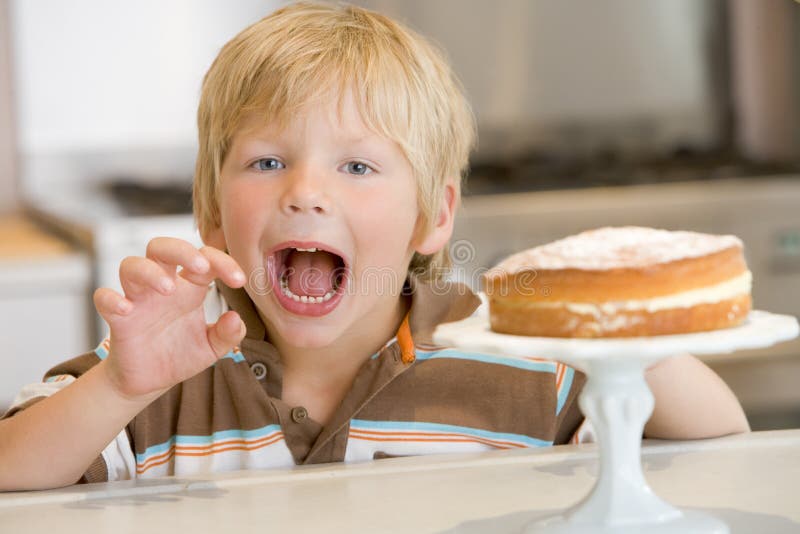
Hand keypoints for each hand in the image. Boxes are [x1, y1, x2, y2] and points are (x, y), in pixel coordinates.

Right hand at [93, 238, 246, 399]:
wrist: (149, 382)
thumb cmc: (180, 355)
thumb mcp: (211, 348)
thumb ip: (228, 335)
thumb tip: (235, 318)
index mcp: (189, 288)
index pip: (204, 259)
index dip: (223, 262)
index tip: (240, 281)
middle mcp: (162, 287)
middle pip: (161, 247)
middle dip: (181, 249)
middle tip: (201, 267)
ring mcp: (137, 300)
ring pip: (131, 265)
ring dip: (149, 271)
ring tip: (168, 289)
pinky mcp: (117, 319)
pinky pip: (103, 298)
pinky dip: (111, 299)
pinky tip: (126, 309)